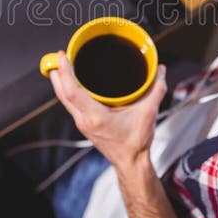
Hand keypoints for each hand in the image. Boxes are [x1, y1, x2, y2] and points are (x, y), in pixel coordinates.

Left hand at [48, 51, 166, 171]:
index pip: (72, 92)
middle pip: (61, 93)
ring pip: (63, 99)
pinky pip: (70, 104)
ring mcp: (82, 123)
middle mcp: (85, 120)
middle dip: (57, 72)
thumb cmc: (135, 144)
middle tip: (59, 55)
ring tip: (62, 64)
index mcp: (96, 117)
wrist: (131, 162)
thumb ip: (156, 90)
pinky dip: (68, 90)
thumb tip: (160, 71)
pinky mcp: (84, 123)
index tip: (63, 56)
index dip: (64, 72)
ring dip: (60, 81)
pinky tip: (72, 81)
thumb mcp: (148, 113)